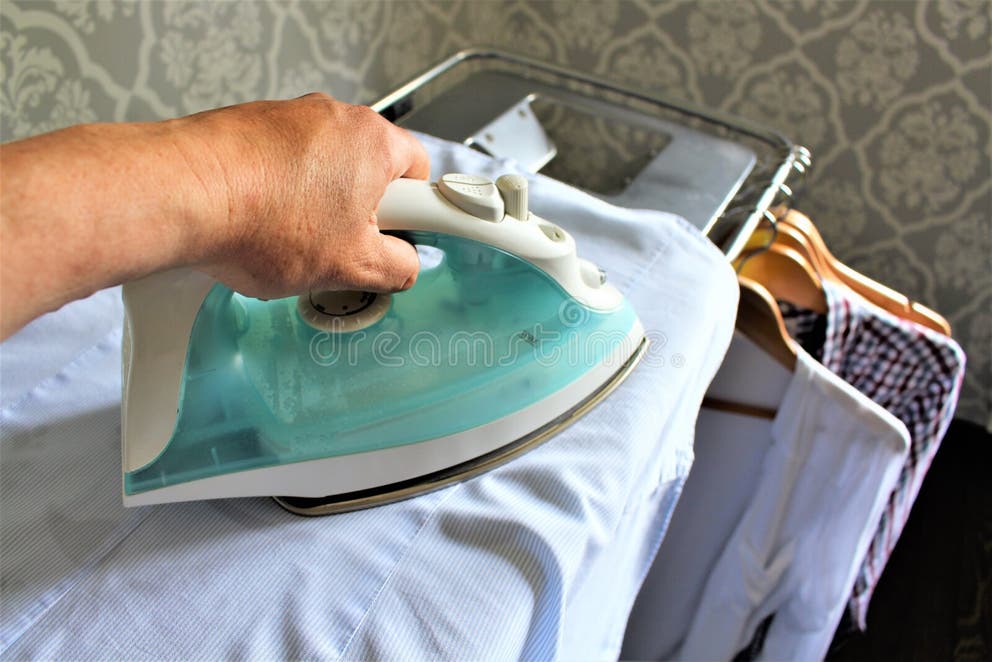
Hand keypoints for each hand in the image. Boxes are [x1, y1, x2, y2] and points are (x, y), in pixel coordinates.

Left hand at [175, 93, 429, 297]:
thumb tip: (403, 266)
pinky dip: (278, 192)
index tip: (405, 238)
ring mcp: (290, 117)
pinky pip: (283, 163)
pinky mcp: (251, 125)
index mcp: (373, 142)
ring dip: (316, 205)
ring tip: (289, 239)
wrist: (180, 195)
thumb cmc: (262, 220)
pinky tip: (258, 223)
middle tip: (340, 249)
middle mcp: (335, 118)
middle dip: (359, 214)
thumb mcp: (351, 266)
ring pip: (324, 170)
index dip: (415, 216)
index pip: (421, 177)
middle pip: (370, 172)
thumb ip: (396, 267)